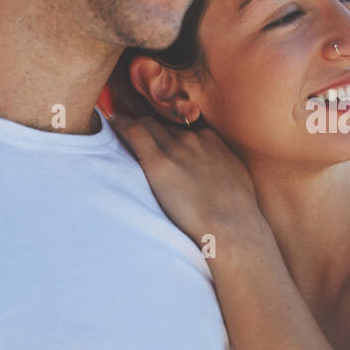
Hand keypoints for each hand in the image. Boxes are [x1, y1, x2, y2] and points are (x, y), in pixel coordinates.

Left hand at [108, 113, 261, 244]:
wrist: (232, 228)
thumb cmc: (237, 212)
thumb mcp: (236, 179)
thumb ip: (223, 167)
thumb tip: (218, 174)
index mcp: (212, 141)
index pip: (181, 129)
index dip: (167, 135)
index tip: (158, 141)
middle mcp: (193, 139)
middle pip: (161, 125)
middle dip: (148, 129)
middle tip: (132, 136)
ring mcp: (176, 149)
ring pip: (146, 125)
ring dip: (133, 127)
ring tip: (118, 127)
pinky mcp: (159, 162)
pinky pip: (133, 132)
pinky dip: (120, 124)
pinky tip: (112, 122)